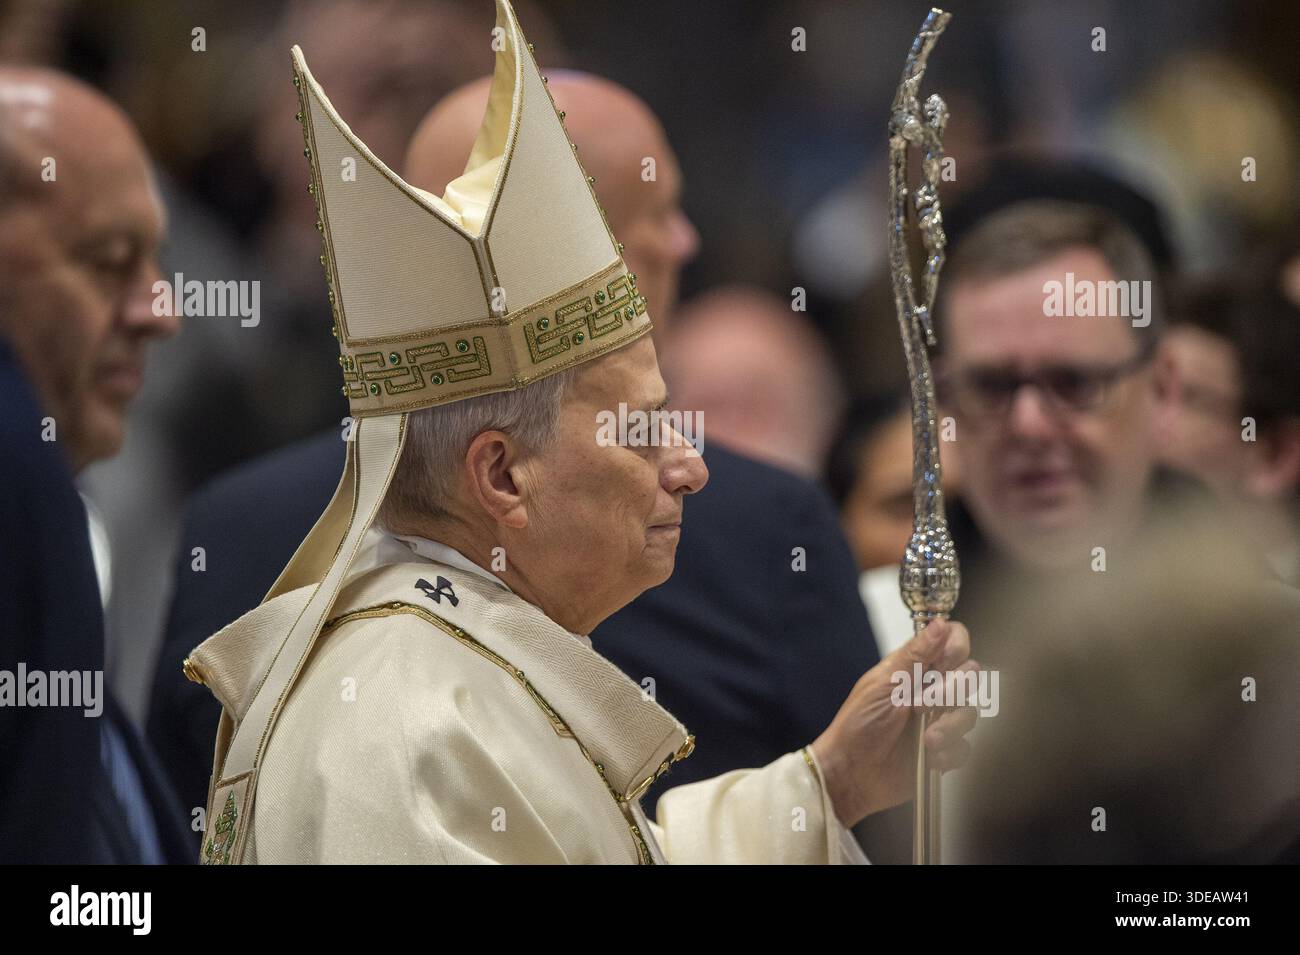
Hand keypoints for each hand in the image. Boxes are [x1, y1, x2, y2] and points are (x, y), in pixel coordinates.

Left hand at [809, 618, 978, 826]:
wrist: (851, 775)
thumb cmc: (857, 726)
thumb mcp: (883, 686)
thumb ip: (914, 656)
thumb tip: (939, 623)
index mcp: (913, 668)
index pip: (952, 641)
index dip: (956, 647)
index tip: (944, 664)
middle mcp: (931, 690)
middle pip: (970, 674)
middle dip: (952, 691)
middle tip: (924, 704)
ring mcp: (940, 720)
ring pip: (970, 712)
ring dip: (950, 726)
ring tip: (926, 739)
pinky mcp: (944, 750)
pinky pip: (966, 747)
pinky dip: (949, 753)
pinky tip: (929, 758)